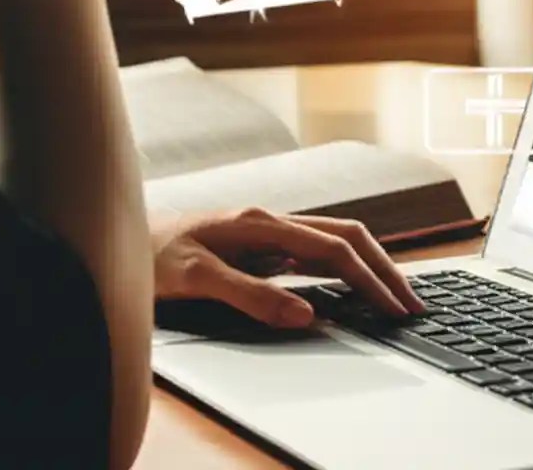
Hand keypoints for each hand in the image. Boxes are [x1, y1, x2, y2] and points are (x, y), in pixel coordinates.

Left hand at [152, 208, 425, 328]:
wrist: (119, 236)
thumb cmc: (151, 253)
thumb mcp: (195, 278)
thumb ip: (249, 295)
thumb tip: (306, 313)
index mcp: (263, 223)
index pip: (335, 249)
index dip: (370, 280)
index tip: (394, 309)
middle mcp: (272, 221)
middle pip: (349, 236)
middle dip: (386, 268)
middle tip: (413, 304)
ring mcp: (268, 231)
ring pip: (336, 240)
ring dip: (370, 265)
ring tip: (394, 295)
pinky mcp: (261, 245)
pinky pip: (316, 251)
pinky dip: (346, 267)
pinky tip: (352, 287)